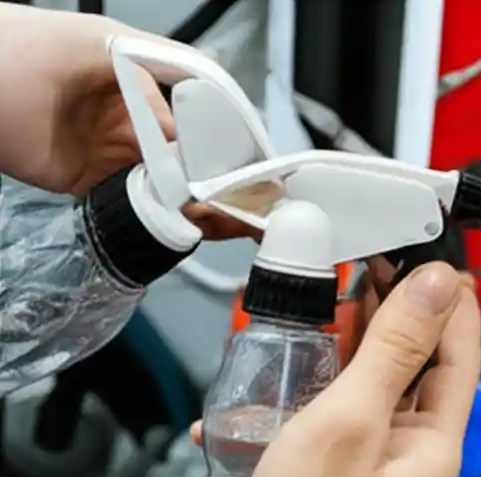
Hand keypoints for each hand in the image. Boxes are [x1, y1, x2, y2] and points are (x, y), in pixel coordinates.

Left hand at [0, 5, 248, 238]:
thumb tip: (186, 139)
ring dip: (202, 201)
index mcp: (144, 73)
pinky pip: (139, 203)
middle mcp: (136, 113)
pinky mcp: (92, 182)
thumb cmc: (14, 48)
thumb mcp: (94, 46)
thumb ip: (146, 88)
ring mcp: (115, 149)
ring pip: (174, 181)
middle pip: (196, 149)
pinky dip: (167, 218)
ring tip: (233, 218)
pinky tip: (193, 225)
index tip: (256, 158)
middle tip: (251, 199)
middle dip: (224, 175)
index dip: (233, 131)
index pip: (205, 103)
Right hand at [221, 263, 480, 476]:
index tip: (435, 258)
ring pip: (380, 391)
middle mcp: (417, 457)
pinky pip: (346, 418)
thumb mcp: (354, 418)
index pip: (460, 355)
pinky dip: (325, 387)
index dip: (450, 303)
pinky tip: (295, 369)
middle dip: (400, 316)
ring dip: (360, 347)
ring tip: (339, 300)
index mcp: (438, 443)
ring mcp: (380, 471)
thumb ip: (396, 349)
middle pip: (421, 370)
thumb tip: (438, 286)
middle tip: (376, 267)